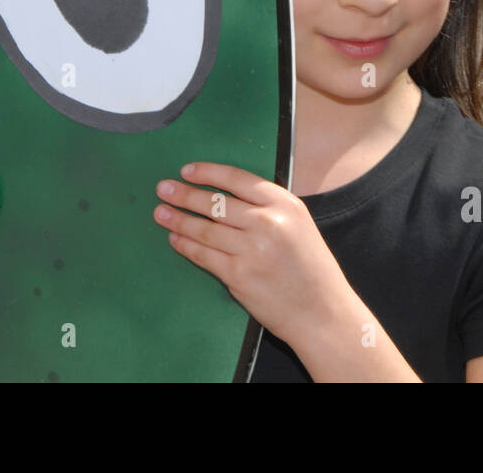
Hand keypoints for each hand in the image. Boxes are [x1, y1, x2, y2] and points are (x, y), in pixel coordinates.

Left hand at [154, 161, 355, 349]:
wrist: (322, 312)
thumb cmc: (310, 268)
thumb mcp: (298, 224)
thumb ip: (268, 208)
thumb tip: (224, 193)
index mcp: (285, 204)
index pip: (237, 179)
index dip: (208, 172)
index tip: (186, 170)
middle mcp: (268, 222)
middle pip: (216, 203)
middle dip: (184, 194)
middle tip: (162, 188)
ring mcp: (252, 250)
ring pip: (205, 229)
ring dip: (178, 220)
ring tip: (160, 212)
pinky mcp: (239, 276)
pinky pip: (204, 256)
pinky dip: (186, 246)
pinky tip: (175, 239)